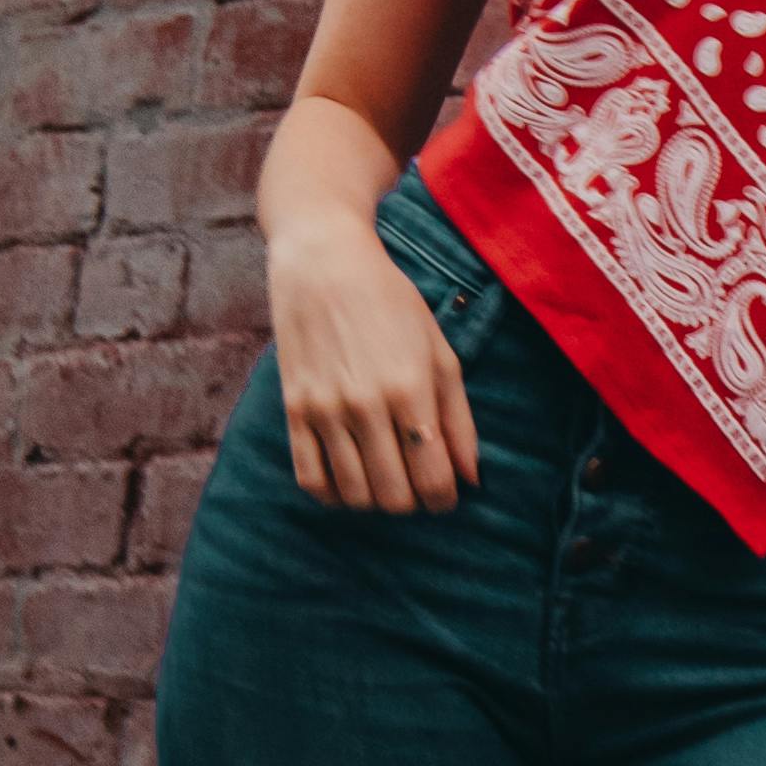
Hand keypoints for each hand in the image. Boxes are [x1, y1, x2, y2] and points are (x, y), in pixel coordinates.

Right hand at [265, 218, 480, 514]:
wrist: (323, 262)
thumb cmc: (391, 303)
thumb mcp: (440, 352)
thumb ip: (459, 418)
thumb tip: (472, 478)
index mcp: (411, 388)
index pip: (434, 478)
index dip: (445, 499)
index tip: (446, 496)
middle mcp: (366, 404)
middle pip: (394, 496)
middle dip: (412, 503)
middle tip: (417, 486)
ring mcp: (326, 409)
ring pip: (353, 494)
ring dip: (375, 500)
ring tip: (386, 480)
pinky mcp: (294, 408)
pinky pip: (310, 479)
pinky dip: (333, 494)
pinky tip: (348, 482)